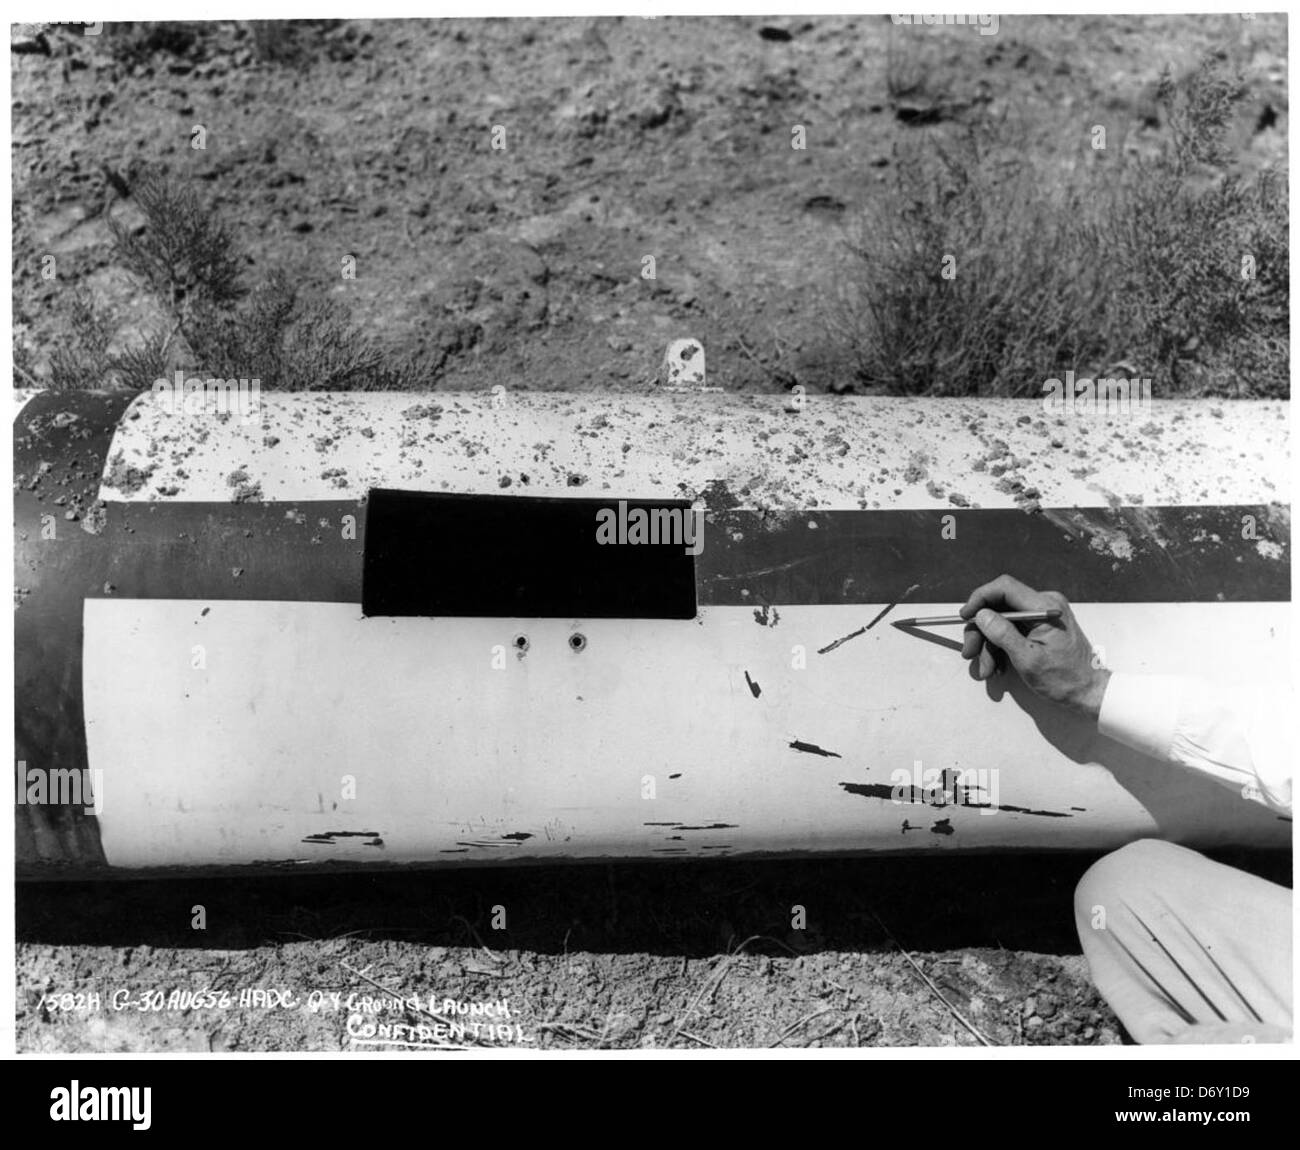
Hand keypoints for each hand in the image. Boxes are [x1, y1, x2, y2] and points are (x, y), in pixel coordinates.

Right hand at [959, 574, 1110, 720]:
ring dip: (989, 644)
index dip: (980, 598)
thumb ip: (1003, 634)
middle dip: (982, 630)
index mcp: (1045, 607)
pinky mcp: (1040, 626)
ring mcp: (1043, 615)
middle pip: (1000, 607)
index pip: (1004, 587)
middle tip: (970, 652)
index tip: (965, 616)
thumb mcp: (1027, 659)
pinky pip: (1012, 630)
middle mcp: (1045, 605)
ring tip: (986, 669)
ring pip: (1002, 621)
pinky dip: (1001, 647)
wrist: (1088, 692)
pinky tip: (997, 665)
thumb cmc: (1064, 678)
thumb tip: (981, 615)